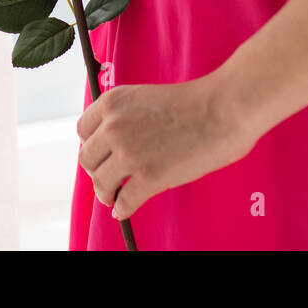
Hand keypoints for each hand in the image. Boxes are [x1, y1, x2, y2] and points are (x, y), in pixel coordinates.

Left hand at [75, 74, 258, 220]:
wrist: (224, 109)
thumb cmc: (196, 102)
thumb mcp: (146, 97)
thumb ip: (127, 117)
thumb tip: (118, 145)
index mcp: (114, 102)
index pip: (83, 130)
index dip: (93, 145)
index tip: (102, 154)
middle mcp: (114, 127)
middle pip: (88, 159)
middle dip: (97, 170)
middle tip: (108, 178)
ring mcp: (129, 153)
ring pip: (101, 183)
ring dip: (106, 193)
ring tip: (114, 197)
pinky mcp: (148, 178)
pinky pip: (124, 202)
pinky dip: (123, 209)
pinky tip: (125, 211)